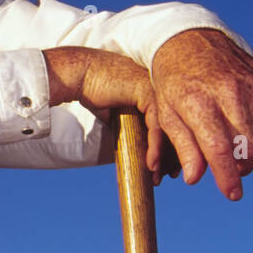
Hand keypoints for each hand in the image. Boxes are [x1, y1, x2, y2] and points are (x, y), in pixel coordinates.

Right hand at [43, 47, 167, 179]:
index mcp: (156, 92)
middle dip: (173, 155)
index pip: (170, 123)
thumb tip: (138, 151)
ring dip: (165, 156)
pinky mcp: (148, 92)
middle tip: (170, 175)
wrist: (78, 76)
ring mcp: (156, 88)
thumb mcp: (118, 115)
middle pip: (174, 126)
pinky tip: (151, 164)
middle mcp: (160, 88)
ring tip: (158, 176)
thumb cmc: (93, 93)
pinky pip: (157, 125)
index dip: (170, 148)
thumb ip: (132, 127)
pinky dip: (155, 147)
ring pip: (169, 127)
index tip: (167, 168)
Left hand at [150, 29, 252, 199]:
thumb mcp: (168, 115)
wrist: (190, 40)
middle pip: (248, 148)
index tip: (232, 194)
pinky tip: (251, 132)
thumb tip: (195, 178)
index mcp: (199, 102)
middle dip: (240, 166)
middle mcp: (230, 92)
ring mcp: (252, 85)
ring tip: (237, 147)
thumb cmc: (174, 84)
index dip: (227, 177)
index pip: (220, 149)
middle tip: (229, 166)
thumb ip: (184, 147)